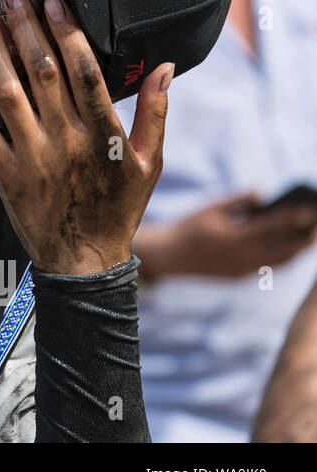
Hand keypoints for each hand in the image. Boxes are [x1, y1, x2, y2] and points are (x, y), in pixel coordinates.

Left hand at [0, 0, 172, 274]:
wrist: (82, 260)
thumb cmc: (118, 207)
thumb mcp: (150, 164)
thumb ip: (157, 113)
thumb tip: (168, 66)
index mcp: (104, 133)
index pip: (84, 72)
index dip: (67, 33)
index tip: (53, 1)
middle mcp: (66, 139)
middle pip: (42, 71)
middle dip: (24, 28)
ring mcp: (32, 155)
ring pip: (8, 93)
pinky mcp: (4, 171)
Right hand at [138, 193, 316, 279]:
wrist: (170, 256)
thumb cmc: (191, 226)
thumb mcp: (211, 208)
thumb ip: (239, 200)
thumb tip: (265, 194)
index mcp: (234, 237)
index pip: (272, 226)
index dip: (293, 218)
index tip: (310, 211)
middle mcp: (241, 257)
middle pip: (284, 250)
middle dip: (304, 240)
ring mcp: (241, 270)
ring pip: (280, 263)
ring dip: (296, 251)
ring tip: (308, 239)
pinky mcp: (239, 277)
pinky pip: (267, 267)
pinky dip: (281, 258)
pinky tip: (288, 248)